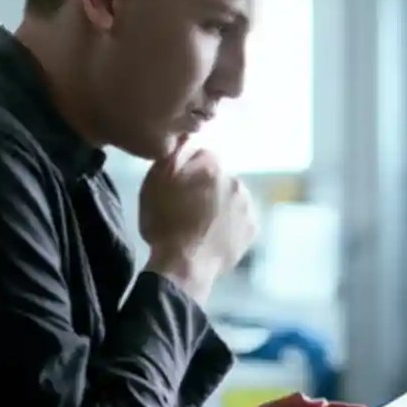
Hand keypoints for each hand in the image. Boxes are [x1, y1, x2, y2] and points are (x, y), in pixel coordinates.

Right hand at [139, 136, 256, 300]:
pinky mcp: (253, 228)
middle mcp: (235, 180)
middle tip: (191, 209)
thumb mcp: (154, 186)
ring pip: (232, 198)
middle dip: (208, 188)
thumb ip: (170, 158)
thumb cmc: (164, 224)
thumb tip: (185, 141)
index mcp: (211, 167)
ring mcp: (247, 205)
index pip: (204, 156)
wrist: (184, 265)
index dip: (190, 171)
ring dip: (221, 205)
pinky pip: (241, 219)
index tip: (181, 187)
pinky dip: (232, 224)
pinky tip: (215, 236)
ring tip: (203, 225)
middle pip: (220, 177)